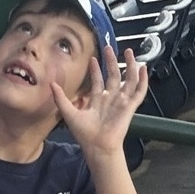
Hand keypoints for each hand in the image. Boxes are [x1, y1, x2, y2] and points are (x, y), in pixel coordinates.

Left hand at [50, 43, 148, 162]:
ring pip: (128, 80)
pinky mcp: (130, 107)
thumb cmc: (84, 134)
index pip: (98, 81)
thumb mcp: (69, 113)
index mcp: (97, 101)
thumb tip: (51, 84)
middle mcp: (110, 100)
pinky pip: (139, 92)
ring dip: (130, 67)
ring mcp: (121, 102)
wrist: (97, 145)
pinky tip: (143, 68)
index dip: (95, 70)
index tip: (93, 58)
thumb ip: (61, 98)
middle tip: (109, 48)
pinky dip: (143, 80)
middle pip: (113, 76)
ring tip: (129, 53)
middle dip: (112, 62)